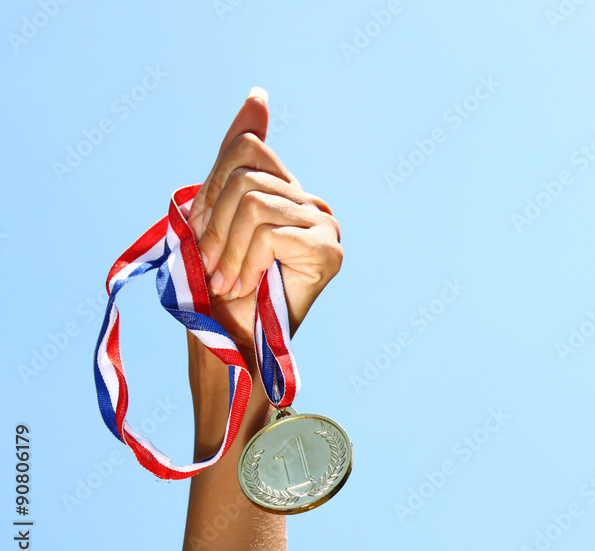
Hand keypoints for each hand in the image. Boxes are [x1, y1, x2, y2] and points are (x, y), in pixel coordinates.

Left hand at [186, 87, 341, 353]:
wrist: (232, 349)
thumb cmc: (218, 291)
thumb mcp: (215, 218)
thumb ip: (234, 161)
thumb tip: (258, 94)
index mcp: (290, 192)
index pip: (246, 148)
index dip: (211, 187)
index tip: (202, 233)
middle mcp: (315, 204)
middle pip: (245, 173)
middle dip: (212, 222)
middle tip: (209, 265)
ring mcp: (325, 227)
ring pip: (252, 201)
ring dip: (224, 248)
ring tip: (224, 282)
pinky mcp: (328, 252)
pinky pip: (268, 230)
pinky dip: (244, 260)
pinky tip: (244, 286)